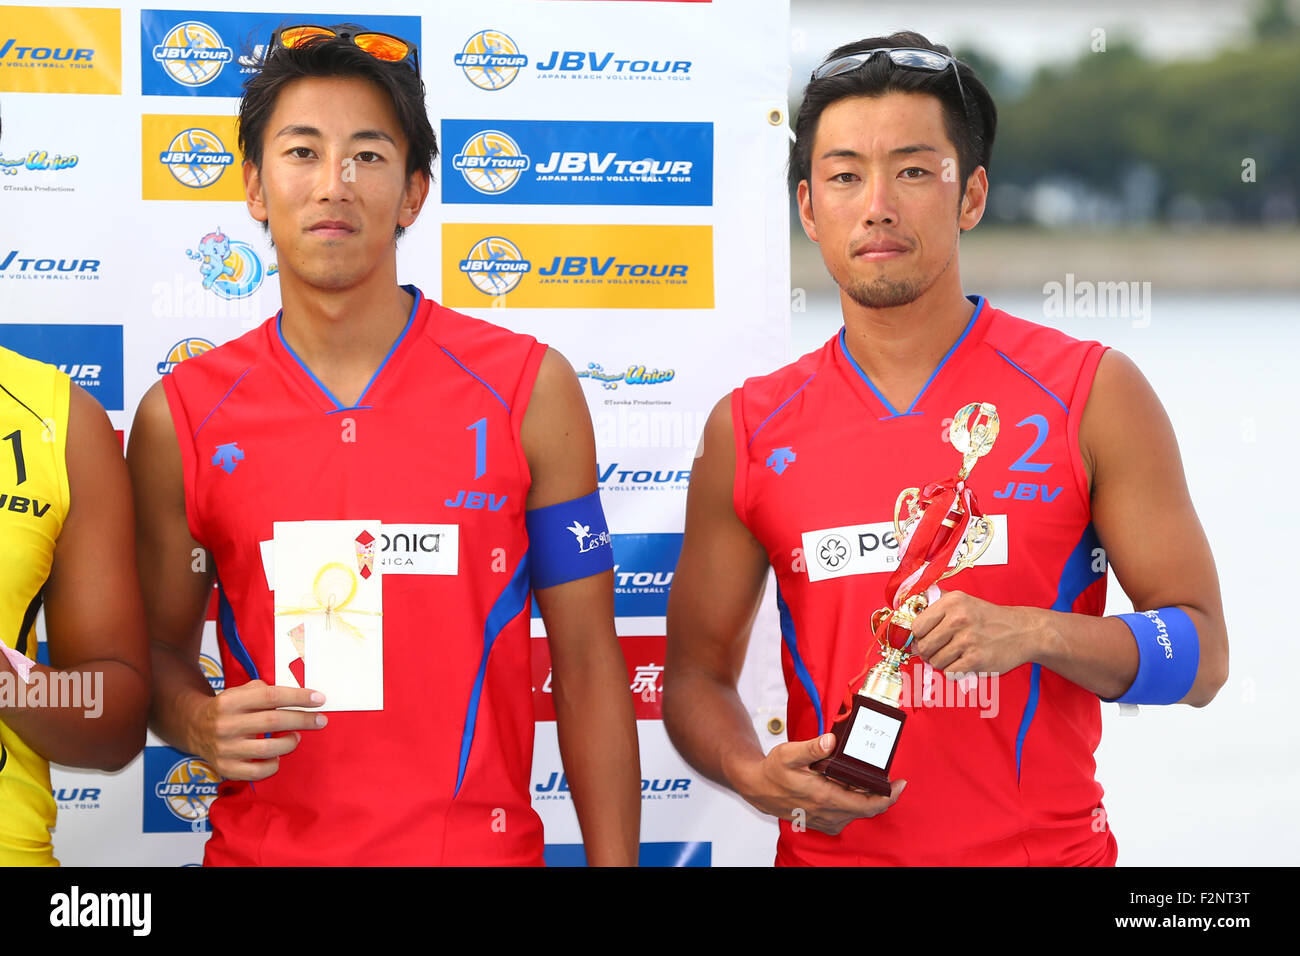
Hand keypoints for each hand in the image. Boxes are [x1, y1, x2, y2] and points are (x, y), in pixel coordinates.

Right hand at [188, 680, 327, 780]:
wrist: (194, 727)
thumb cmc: (227, 708)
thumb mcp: (239, 691)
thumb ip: (264, 690)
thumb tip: (298, 696)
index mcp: (230, 701)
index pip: (271, 696)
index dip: (298, 697)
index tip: (319, 699)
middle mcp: (225, 725)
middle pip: (273, 722)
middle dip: (303, 720)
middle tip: (320, 720)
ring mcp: (224, 749)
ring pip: (268, 749)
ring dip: (290, 743)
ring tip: (296, 737)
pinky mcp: (225, 768)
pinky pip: (257, 772)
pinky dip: (273, 765)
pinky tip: (277, 756)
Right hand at [732, 733, 903, 834]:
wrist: (757, 789)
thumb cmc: (773, 771)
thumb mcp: (788, 754)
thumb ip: (811, 747)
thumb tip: (830, 741)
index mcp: (825, 797)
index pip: (868, 804)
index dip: (889, 796)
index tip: (901, 784)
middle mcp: (828, 813)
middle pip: (867, 809)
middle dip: (881, 794)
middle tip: (889, 778)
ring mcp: (826, 820)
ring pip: (857, 812)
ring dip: (866, 797)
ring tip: (865, 777)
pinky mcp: (823, 822)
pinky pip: (847, 815)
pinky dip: (854, 803)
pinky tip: (849, 787)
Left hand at [910, 590, 1043, 676]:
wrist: (1022, 631)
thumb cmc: (989, 617)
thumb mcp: (963, 600)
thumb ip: (936, 603)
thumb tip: (908, 608)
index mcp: (952, 602)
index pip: (916, 626)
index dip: (918, 636)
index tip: (923, 638)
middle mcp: (958, 619)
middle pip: (923, 646)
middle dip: (927, 652)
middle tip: (937, 650)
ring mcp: (967, 640)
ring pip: (935, 661)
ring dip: (941, 662)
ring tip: (954, 655)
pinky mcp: (976, 660)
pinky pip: (949, 673)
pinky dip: (953, 671)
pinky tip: (963, 662)